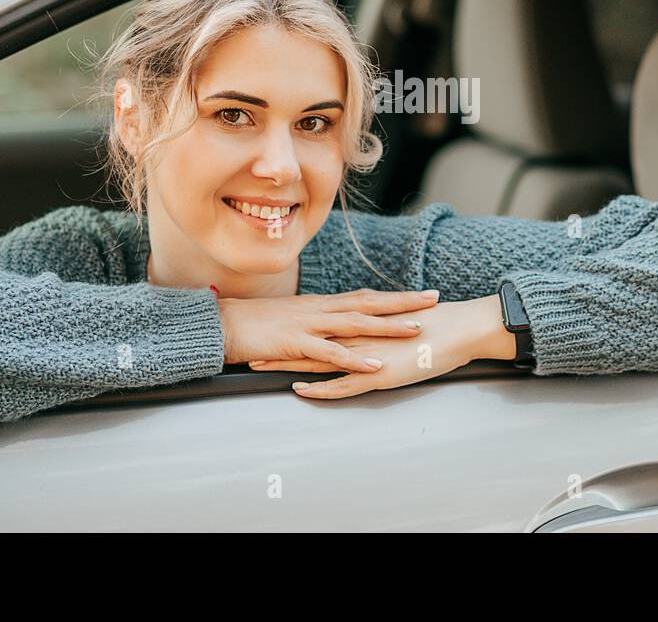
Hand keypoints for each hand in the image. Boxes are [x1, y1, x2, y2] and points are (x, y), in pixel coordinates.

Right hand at [219, 288, 439, 374]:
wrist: (223, 325)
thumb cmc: (255, 325)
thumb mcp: (291, 321)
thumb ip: (314, 324)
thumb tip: (334, 331)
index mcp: (320, 305)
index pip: (364, 296)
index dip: (394, 296)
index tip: (421, 294)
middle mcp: (320, 310)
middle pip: (369, 302)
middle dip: (403, 301)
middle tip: (434, 299)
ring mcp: (309, 325)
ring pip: (357, 323)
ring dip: (388, 326)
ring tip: (417, 329)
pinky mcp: (296, 343)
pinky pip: (331, 351)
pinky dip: (356, 357)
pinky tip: (376, 362)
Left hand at [248, 294, 516, 398]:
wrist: (460, 327)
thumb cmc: (440, 325)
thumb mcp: (407, 324)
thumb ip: (389, 328)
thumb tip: (381, 330)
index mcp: (367, 323)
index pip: (324, 324)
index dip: (298, 327)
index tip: (275, 327)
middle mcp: (360, 336)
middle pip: (311, 339)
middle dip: (280, 343)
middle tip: (252, 343)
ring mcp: (367, 355)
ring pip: (318, 360)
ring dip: (288, 363)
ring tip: (260, 365)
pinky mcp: (378, 375)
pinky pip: (342, 385)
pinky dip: (320, 388)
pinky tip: (300, 391)